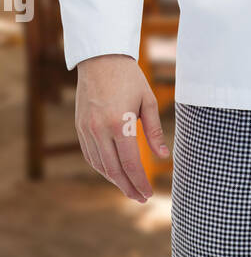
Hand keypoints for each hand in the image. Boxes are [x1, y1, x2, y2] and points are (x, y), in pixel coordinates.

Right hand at [75, 54, 168, 202]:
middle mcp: (99, 130)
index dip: (140, 181)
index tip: (148, 194)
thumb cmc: (130, 77)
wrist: (101, 59)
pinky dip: (102, 167)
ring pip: (100, 165)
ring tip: (129, 188)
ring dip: (114, 180)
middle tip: (140, 197)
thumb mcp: (148, 101)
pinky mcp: (80, 127)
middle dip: (128, 187)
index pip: (131, 163)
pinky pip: (90, 155)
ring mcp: (87, 130)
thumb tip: (163, 156)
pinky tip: (113, 172)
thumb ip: (154, 131)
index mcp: (119, 124)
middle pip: (114, 169)